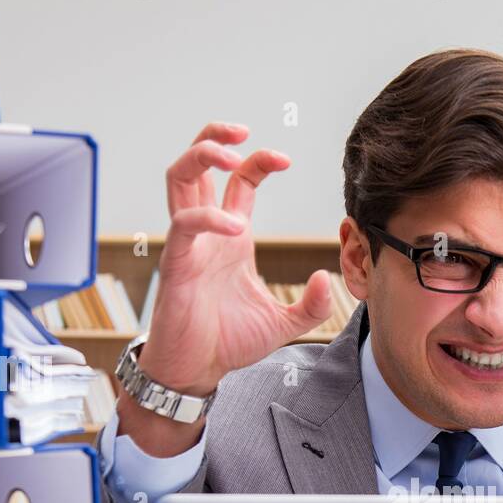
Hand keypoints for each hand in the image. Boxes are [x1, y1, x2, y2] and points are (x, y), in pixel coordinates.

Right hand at [139, 122, 333, 396]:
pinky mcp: (176, 263)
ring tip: (229, 156)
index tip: (285, 158)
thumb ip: (313, 305)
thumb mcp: (285, 324)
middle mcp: (207, 233)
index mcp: (231, 238)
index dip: (259, 161)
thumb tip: (327, 277)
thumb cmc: (229, 343)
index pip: (240, 182)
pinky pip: (183, 224)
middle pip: (198, 165)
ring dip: (200, 156)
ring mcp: (189, 244)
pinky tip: (234, 227)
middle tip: (242, 131)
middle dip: (215, 137)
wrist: (197, 371)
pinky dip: (208, 217)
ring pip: (178, 178)